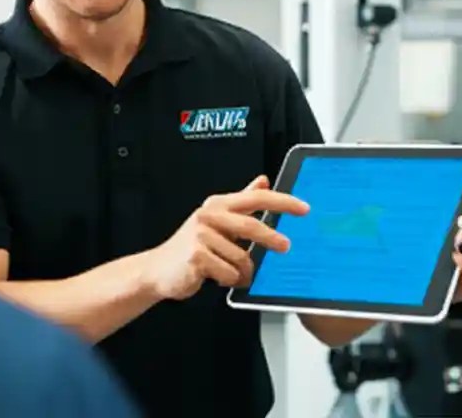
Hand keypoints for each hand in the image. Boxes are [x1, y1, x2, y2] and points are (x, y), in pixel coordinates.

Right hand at [142, 176, 309, 300]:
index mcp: (217, 206)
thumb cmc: (191, 246)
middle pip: (251, 226)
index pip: (255, 198)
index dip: (282, 202)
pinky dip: (228, 281)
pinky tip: (214, 277)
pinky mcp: (197, 257)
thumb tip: (262, 181)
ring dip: (241, 272)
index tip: (303, 208)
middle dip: (271, 238)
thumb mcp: (217, 220)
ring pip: (242, 258)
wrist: (158, 270)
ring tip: (227, 271)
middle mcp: (208, 216)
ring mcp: (201, 236)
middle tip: (286, 246)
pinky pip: (229, 274)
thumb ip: (241, 200)